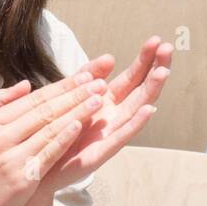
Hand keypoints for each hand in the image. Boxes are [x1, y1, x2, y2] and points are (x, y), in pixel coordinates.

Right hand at [0, 56, 113, 205]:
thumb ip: (1, 105)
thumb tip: (26, 84)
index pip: (33, 99)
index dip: (61, 86)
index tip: (84, 75)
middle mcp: (0, 135)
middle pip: (44, 109)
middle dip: (74, 94)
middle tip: (98, 81)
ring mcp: (10, 155)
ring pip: (49, 127)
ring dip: (76, 111)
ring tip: (98, 99)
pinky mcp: (21, 176)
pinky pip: (47, 152)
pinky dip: (64, 137)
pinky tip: (80, 125)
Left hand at [34, 35, 174, 195]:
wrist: (39, 165)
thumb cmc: (56, 131)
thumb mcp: (71, 95)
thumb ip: (88, 76)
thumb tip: (109, 57)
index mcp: (105, 101)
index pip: (131, 77)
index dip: (144, 59)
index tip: (156, 41)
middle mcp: (113, 116)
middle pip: (140, 89)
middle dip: (154, 68)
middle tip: (167, 48)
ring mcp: (110, 134)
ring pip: (136, 109)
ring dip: (150, 91)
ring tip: (163, 72)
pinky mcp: (101, 151)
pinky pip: (122, 135)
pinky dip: (136, 123)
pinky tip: (148, 110)